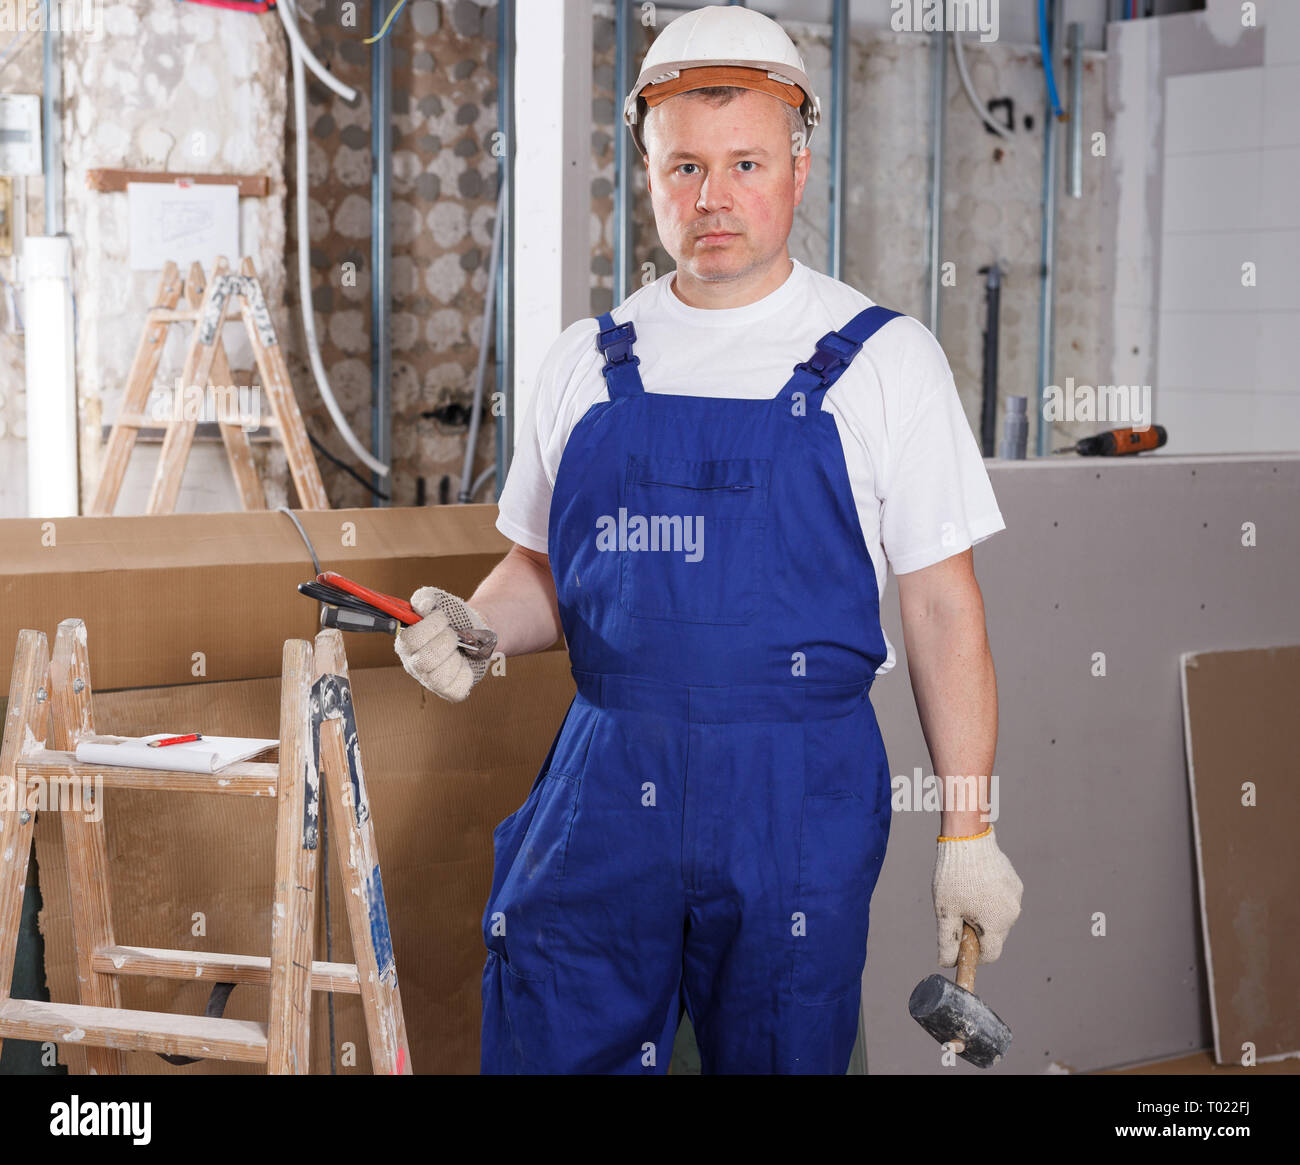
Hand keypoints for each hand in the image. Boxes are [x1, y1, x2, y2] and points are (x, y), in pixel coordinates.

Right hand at [393, 586, 491, 702]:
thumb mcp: (439, 601)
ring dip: (456, 656)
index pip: (409, 640)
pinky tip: (465, 663)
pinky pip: (457, 687)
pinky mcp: (449, 691)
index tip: (443, 618)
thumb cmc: (453, 617)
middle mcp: (413, 664)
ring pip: (440, 676)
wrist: (477, 632)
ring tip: (459, 648)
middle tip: (454, 634)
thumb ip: (426, 597)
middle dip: (446, 642)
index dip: (429, 628)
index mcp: (406, 643)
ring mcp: (430, 680)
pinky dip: (466, 672)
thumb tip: (423, 605)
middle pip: (424, 660)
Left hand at [931, 824, 1022, 965]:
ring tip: (965, 892)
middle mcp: (1012, 913)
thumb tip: (947, 963)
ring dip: (983, 913)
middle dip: (977, 931)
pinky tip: (974, 882)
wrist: (968, 838)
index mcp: (997, 924)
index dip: (973, 955)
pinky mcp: (1015, 882)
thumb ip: (948, 941)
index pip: (990, 955)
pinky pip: (1002, 899)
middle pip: (994, 936)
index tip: (959, 943)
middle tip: (957, 910)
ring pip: (998, 916)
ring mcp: (1015, 896)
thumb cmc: (954, 876)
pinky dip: (989, 898)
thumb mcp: (945, 912)